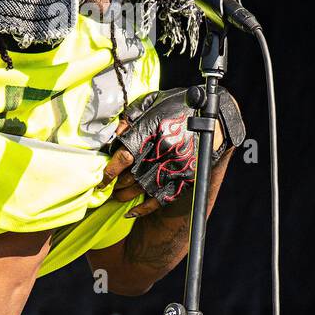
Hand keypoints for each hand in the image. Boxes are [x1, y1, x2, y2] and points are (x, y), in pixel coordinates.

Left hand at [99, 116, 224, 218]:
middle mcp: (161, 153)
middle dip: (115, 183)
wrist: (212, 118)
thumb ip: (131, 116)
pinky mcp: (184, 178)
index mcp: (152, 133)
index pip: (123, 157)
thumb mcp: (152, 102)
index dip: (109, 171)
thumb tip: (115, 133)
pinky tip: (131, 212)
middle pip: (130, 176)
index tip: (102, 178)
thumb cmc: (179, 106)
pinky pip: (160, 199)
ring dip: (125, 196)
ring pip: (141, 190)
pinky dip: (144, 209)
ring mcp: (173, 167)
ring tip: (117, 196)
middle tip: (107, 187)